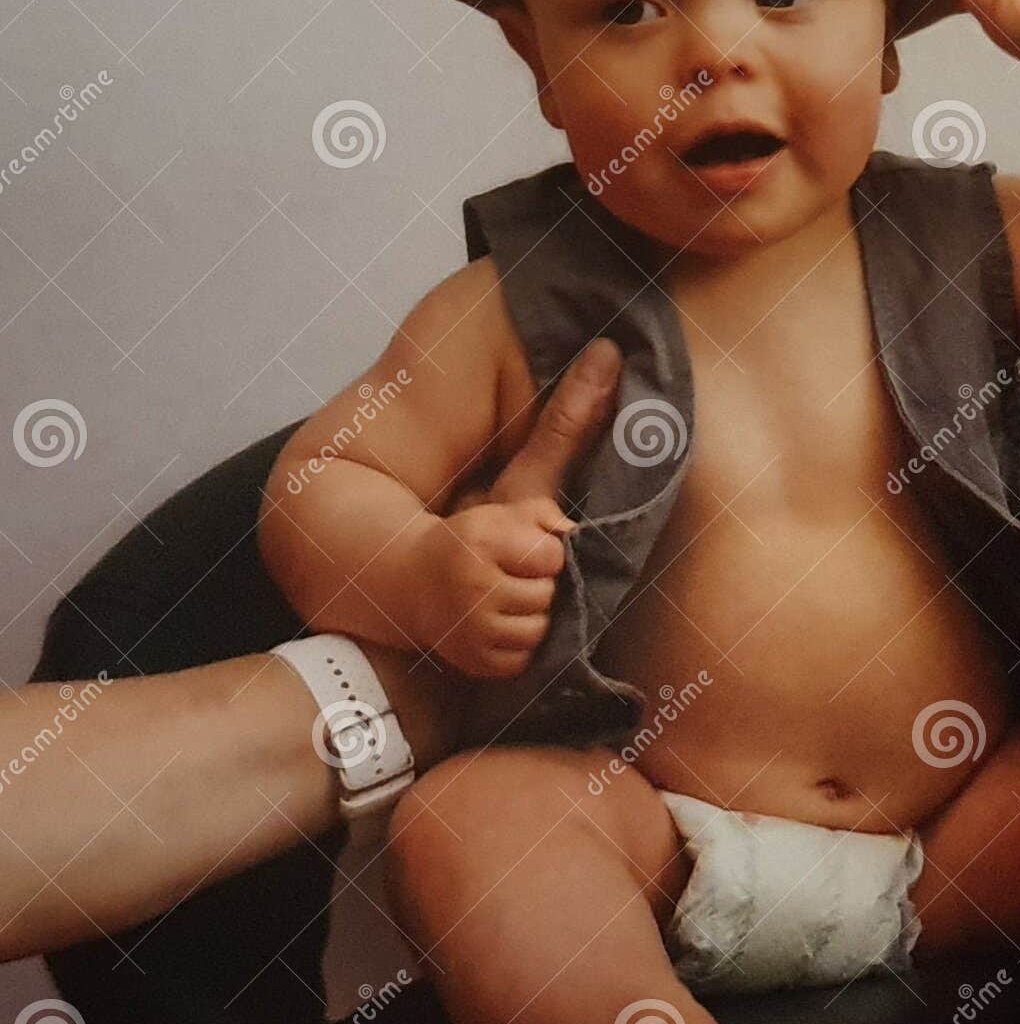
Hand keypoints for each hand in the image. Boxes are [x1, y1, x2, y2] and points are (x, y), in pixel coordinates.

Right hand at [421, 338, 622, 678]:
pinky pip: (530, 657)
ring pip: (545, 624)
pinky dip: (520, 644)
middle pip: (556, 587)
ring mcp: (474, 637)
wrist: (405, 587)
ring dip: (533, 611)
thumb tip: (611, 354)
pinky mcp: (480, 669)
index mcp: (477, 542)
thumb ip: (568, 419)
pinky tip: (497, 623)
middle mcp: (474, 592)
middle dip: (543, 578)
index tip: (517, 535)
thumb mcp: (520, 477)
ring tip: (502, 593)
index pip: (556, 549)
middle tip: (508, 567)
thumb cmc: (475, 528)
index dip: (547, 543)